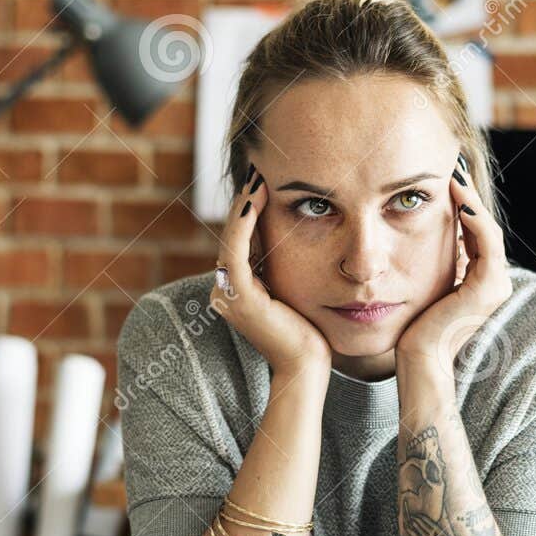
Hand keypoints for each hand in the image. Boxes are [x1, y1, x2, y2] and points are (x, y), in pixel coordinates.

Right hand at [209, 166, 330, 377]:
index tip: (264, 181)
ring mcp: (227, 296)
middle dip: (244, 202)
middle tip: (257, 170)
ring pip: (230, 239)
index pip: (239, 241)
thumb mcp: (297, 292)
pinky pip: (236, 251)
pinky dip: (244, 222)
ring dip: (242, 206)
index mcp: (235, 291)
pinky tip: (257, 198)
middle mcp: (224, 292)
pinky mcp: (238, 298)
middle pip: (232, 236)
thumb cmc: (311, 333)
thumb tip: (300, 234)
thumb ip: (289, 268)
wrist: (309, 366)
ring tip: (256, 178)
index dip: (248, 210)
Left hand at [394, 152, 513, 370]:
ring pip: (487, 229)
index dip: (463, 204)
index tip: (444, 178)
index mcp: (481, 281)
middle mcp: (495, 282)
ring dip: (471, 200)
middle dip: (468, 196)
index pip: (475, 232)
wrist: (418, 358)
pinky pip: (486, 241)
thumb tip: (417, 232)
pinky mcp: (488, 287)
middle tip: (451, 166)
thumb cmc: (413, 326)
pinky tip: (457, 198)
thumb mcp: (423, 284)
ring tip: (453, 176)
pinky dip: (473, 218)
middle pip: (484, 226)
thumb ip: (431, 261)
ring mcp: (496, 285)